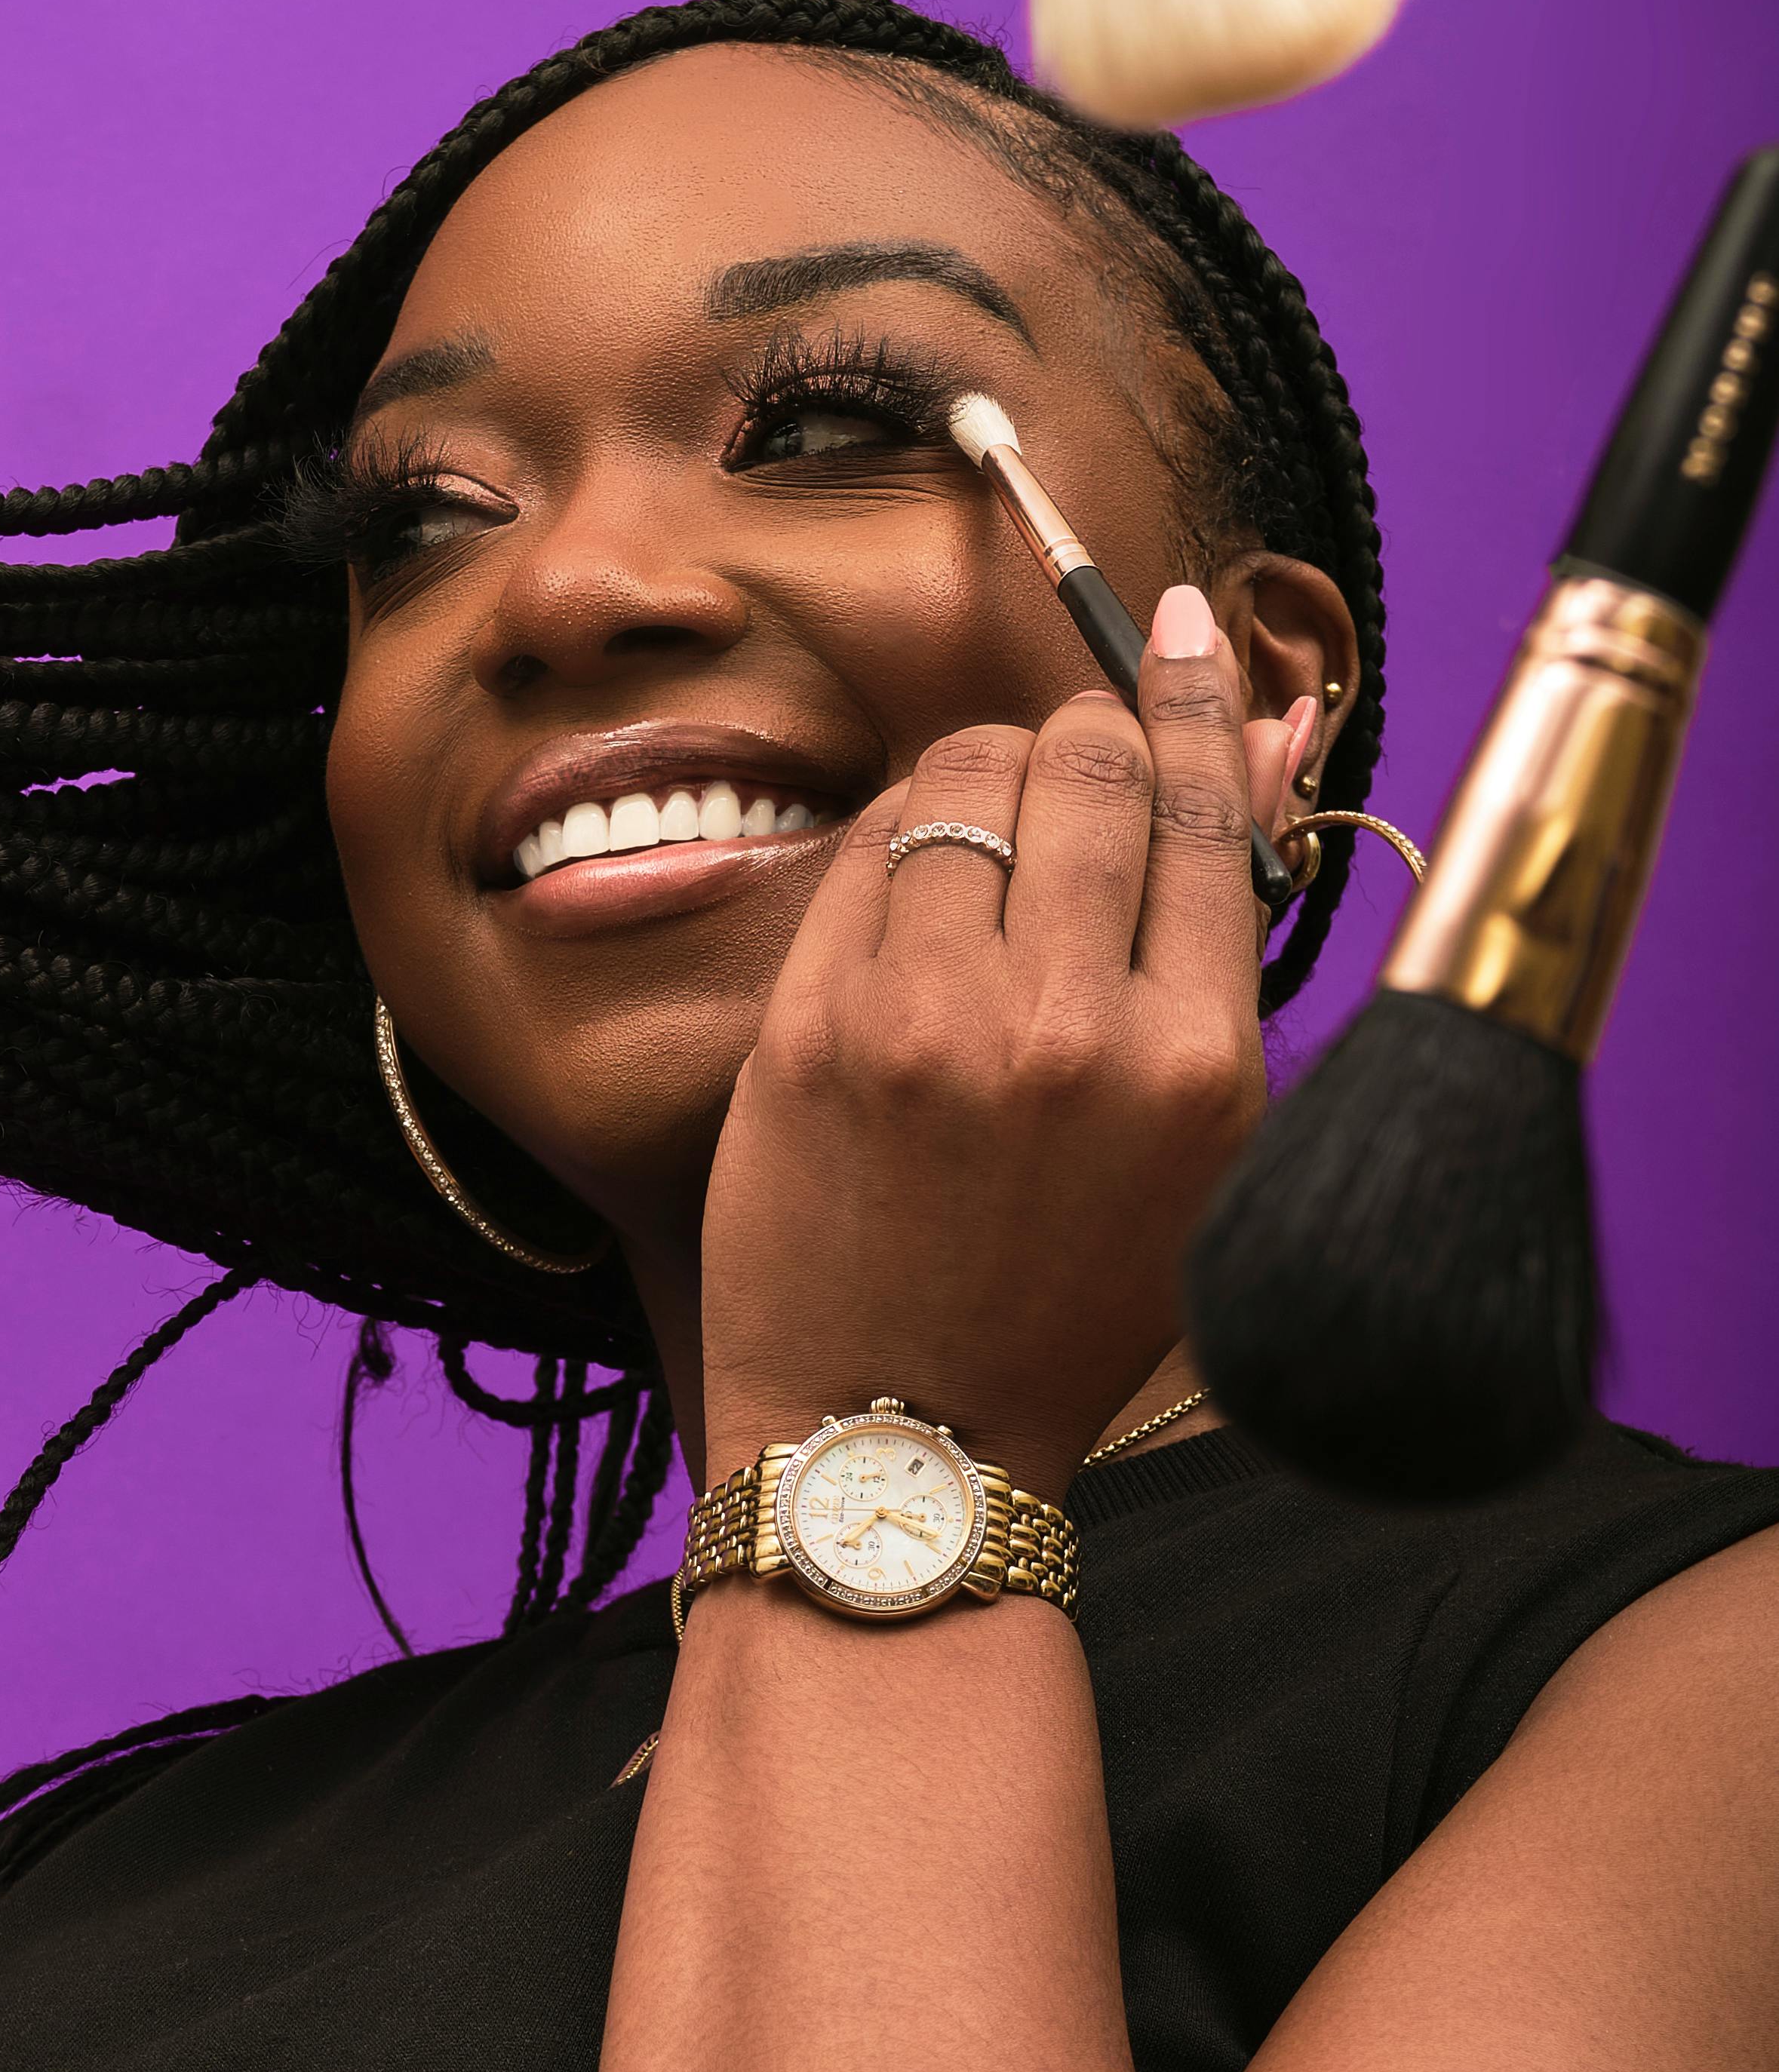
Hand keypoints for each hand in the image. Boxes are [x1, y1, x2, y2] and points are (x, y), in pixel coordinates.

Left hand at [697, 589, 1300, 1499]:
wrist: (903, 1442)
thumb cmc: (1059, 1305)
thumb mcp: (1195, 1150)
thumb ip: (1221, 950)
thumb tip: (1259, 739)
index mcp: (1198, 1063)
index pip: (1205, 805)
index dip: (1190, 696)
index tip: (1172, 629)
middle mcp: (1073, 1029)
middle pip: (1088, 760)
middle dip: (1078, 738)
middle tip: (1065, 775)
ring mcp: (932, 1025)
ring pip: (967, 780)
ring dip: (979, 778)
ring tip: (984, 841)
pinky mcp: (814, 1033)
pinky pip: (864, 853)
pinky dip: (893, 845)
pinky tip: (908, 894)